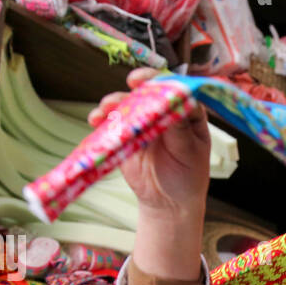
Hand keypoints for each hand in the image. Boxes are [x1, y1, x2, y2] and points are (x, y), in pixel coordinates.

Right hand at [92, 68, 210, 280]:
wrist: (168, 202)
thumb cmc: (187, 177)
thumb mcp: (189, 153)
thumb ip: (180, 129)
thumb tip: (173, 103)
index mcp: (188, 113)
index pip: (178, 89)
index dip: (168, 82)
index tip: (160, 82)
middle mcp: (165, 112)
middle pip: (151, 90)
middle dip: (141, 84)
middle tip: (132, 83)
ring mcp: (143, 121)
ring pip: (129, 103)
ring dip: (116, 101)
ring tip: (106, 108)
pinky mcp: (126, 134)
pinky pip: (113, 122)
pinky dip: (103, 119)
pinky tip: (96, 119)